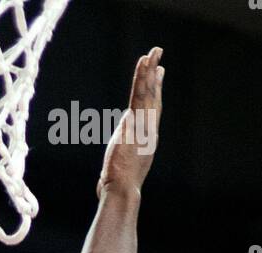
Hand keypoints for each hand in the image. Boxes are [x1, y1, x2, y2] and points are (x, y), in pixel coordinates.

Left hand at [98, 47, 163, 199]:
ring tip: (153, 52)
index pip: (153, 111)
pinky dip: (142, 77)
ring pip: (148, 92)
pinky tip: (144, 63)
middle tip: (158, 55)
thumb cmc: (118, 189)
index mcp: (147, 140)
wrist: (122, 190)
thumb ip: (114, 175)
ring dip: (150, 71)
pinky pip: (139, 95)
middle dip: (156, 76)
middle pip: (154, 97)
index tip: (158, 76)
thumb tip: (103, 182)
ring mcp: (144, 125)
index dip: (156, 93)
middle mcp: (149, 129)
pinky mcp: (136, 121)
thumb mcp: (119, 175)